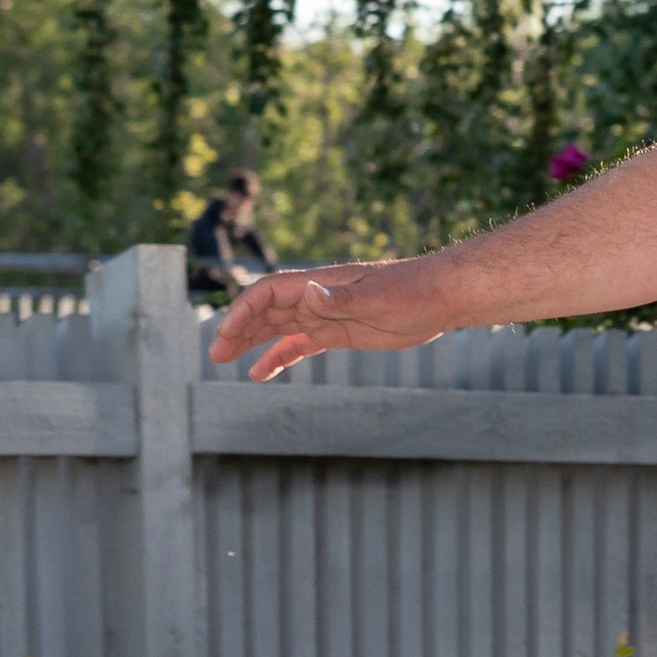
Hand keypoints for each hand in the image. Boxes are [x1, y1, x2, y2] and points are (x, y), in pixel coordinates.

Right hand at [205, 258, 455, 378]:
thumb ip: (340, 297)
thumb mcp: (377, 296)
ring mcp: (326, 315)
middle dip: (239, 330)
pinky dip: (278, 356)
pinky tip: (261, 373)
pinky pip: (299, 344)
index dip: (244, 311)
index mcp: (320, 283)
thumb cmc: (412, 291)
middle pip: (266, 311)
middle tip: (216, 355)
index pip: (269, 293)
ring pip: (278, 327)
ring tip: (225, 362)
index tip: (226, 335)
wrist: (440, 297)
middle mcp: (316, 298)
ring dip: (251, 342)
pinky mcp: (338, 332)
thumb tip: (308, 293)